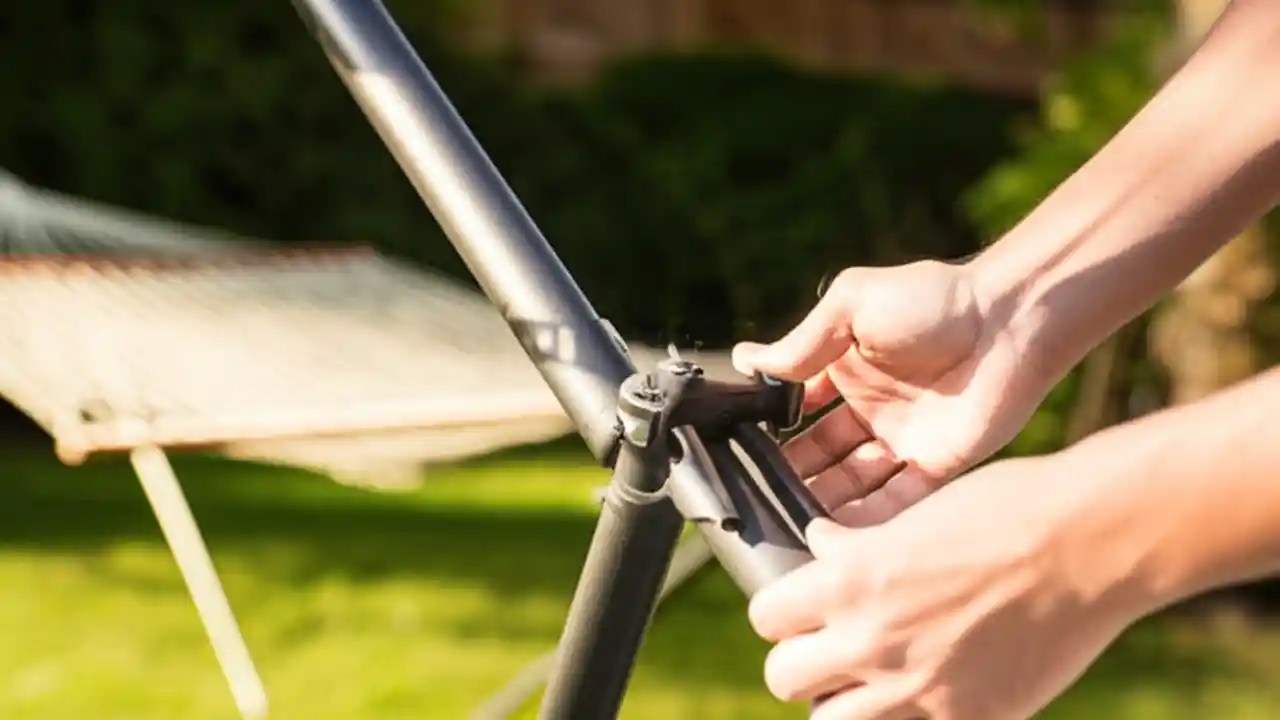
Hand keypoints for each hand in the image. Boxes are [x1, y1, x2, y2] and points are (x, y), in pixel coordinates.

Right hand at [733, 260, 1049, 525]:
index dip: (772, 436)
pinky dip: (868, 521)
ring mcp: (905, 441)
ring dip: (824, 505)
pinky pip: (897, 503)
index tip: (740, 458)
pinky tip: (837, 540)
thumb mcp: (853, 305)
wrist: (1012, 318)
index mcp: (847, 372)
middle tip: (758, 505)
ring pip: (854, 485)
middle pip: (821, 458)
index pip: (799, 414)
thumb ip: (802, 343)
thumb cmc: (934, 299)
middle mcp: (872, 411)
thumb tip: (746, 361)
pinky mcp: (939, 465)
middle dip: (792, 479)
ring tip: (787, 529)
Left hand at [747, 451, 1152, 719]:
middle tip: (831, 648)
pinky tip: (929, 693)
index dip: (781, 612)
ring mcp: (919, 689)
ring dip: (842, 702)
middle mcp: (873, 639)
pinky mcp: (969, 719)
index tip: (800, 610)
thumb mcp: (918, 513)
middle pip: (784, 677)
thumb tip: (820, 544)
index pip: (766, 617)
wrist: (1094, 543)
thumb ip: (859, 544)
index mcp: (851, 580)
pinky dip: (910, 718)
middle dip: (801, 662)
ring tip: (870, 681)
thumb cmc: (1009, 510)